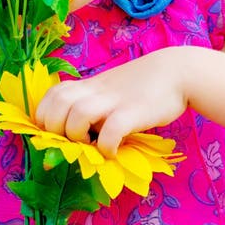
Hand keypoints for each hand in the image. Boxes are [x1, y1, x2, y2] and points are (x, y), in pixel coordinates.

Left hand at [34, 47, 189, 156]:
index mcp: (88, 85)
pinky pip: (110, 131)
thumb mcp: (111, 90)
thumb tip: (73, 130)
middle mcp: (96, 90)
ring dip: (77, 136)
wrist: (178, 72)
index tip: (57, 134)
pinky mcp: (134, 111)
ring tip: (91, 145)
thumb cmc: (142, 86)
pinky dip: (106, 146)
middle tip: (73, 142)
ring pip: (77, 115)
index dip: (46, 117)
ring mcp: (114, 100)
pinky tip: (113, 152)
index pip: (51, 95)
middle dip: (56, 129)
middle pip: (57, 105)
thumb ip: (92, 102)